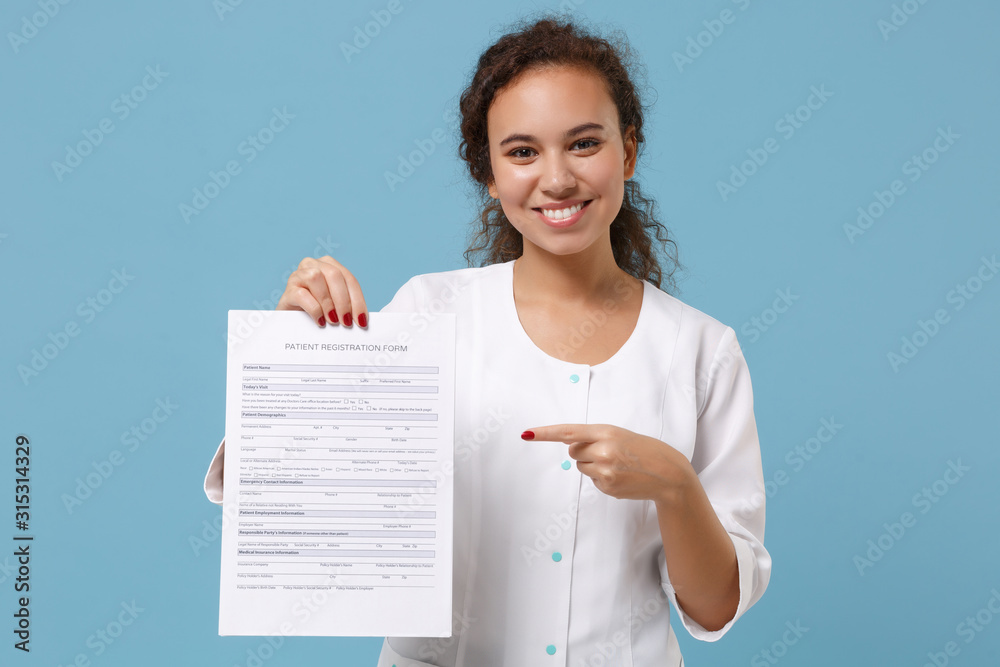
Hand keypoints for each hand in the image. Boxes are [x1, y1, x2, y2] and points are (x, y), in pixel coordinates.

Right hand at [276, 256, 367, 327]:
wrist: (292, 323)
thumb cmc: (317, 313)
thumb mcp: (335, 306)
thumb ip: (348, 306)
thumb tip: (362, 319)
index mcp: (329, 265)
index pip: (349, 279)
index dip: (358, 300)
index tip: (362, 320)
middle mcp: (313, 265)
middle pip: (334, 275)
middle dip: (344, 300)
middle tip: (346, 321)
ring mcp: (298, 275)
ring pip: (316, 278)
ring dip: (328, 302)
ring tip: (332, 320)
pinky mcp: (288, 290)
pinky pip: (302, 294)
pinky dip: (314, 309)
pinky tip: (320, 321)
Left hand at [523, 424, 695, 503]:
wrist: (668, 474)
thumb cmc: (644, 450)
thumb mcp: (620, 435)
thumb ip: (595, 437)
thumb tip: (570, 445)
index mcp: (606, 432)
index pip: (568, 432)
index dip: (545, 433)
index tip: (527, 433)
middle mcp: (603, 450)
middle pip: (572, 452)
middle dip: (583, 452)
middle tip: (607, 453)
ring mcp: (605, 471)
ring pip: (581, 467)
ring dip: (592, 465)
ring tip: (617, 465)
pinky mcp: (608, 487)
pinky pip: (592, 481)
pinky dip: (602, 479)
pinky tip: (621, 476)